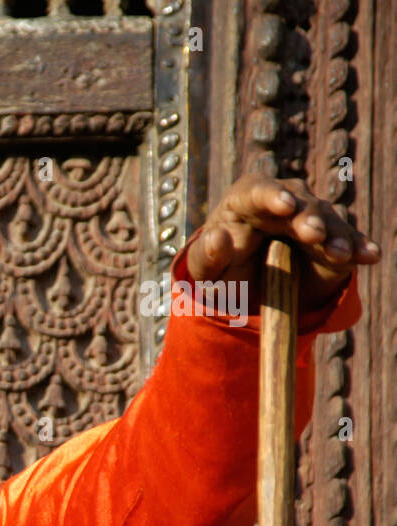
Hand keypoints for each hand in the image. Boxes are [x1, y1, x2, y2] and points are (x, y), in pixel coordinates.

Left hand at [187, 174, 380, 313]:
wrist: (247, 286)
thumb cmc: (221, 269)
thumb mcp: (205, 271)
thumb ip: (206, 256)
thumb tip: (217, 238)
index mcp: (246, 200)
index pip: (257, 190)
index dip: (271, 195)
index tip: (283, 205)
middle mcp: (284, 201)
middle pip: (299, 203)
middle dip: (308, 218)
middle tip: (313, 234)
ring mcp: (311, 218)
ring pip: (328, 221)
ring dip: (335, 236)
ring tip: (339, 254)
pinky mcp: (332, 239)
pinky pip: (347, 241)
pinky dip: (358, 248)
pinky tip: (369, 256)